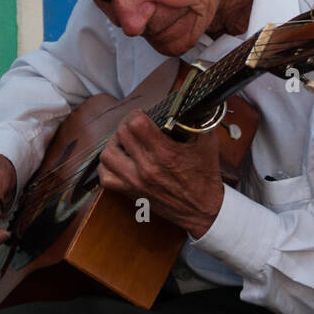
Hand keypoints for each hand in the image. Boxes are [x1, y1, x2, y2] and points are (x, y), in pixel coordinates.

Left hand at [98, 110, 223, 237]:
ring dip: (114, 143)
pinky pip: (105, 177)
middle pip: (120, 134)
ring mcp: (135, 181)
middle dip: (127, 124)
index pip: (136, 124)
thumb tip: (189, 104)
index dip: (137, 114)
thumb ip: (198, 121)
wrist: (202, 210)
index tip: (144, 114)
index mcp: (165, 153)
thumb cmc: (205, 176)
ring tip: (126, 141)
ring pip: (107, 155)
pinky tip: (120, 160)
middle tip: (136, 124)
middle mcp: (147, 168)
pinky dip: (108, 166)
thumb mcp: (207, 143)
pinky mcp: (130, 192)